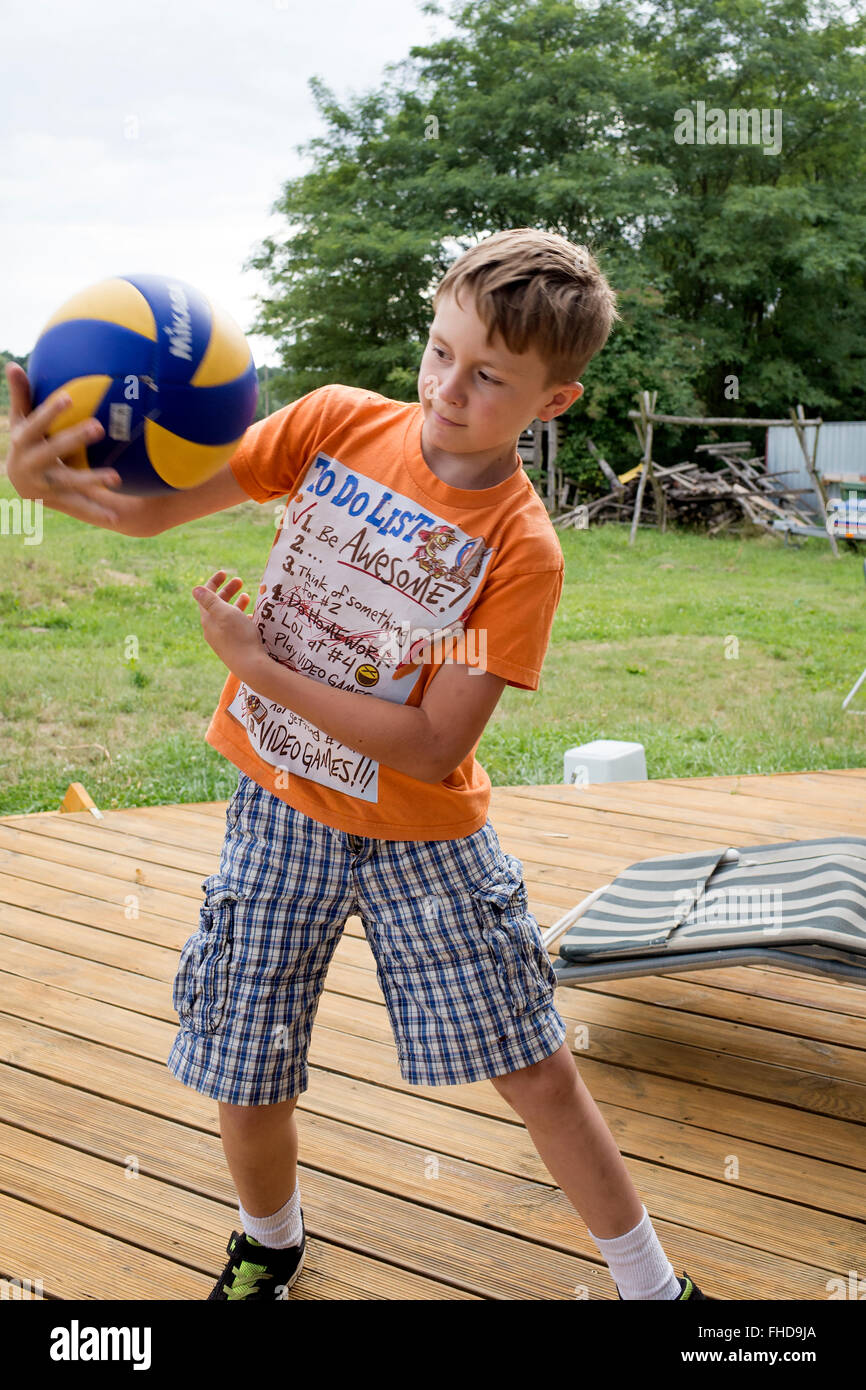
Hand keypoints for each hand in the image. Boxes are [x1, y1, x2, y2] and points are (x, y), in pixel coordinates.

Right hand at [4, 361, 123, 524]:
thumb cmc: (27, 441)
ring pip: (69, 482)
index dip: (49, 411)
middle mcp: (30, 465)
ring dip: (91, 479)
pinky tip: (116, 518)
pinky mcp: (59, 501)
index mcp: (22, 442)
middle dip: (74, 439)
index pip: (35, 424)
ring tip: (116, 477)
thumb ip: (22, 395)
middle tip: (99, 426)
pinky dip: (97, 512)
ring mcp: (44, 485)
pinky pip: (79, 506)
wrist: (22, 483)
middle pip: (53, 451)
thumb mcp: (21, 420)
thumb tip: (14, 364)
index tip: (68, 397)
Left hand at [192, 569, 262, 679]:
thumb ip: (209, 600)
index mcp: (208, 619)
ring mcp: (222, 639)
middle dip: (227, 591)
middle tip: (240, 582)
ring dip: (235, 604)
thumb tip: (195, 589)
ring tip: (246, 597)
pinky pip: (235, 628)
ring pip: (226, 616)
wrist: (251, 666)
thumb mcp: (224, 613)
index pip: (206, 596)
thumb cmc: (238, 636)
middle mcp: (212, 629)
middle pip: (216, 605)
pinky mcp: (233, 647)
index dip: (214, 582)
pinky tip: (250, 618)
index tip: (225, 573)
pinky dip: (241, 618)